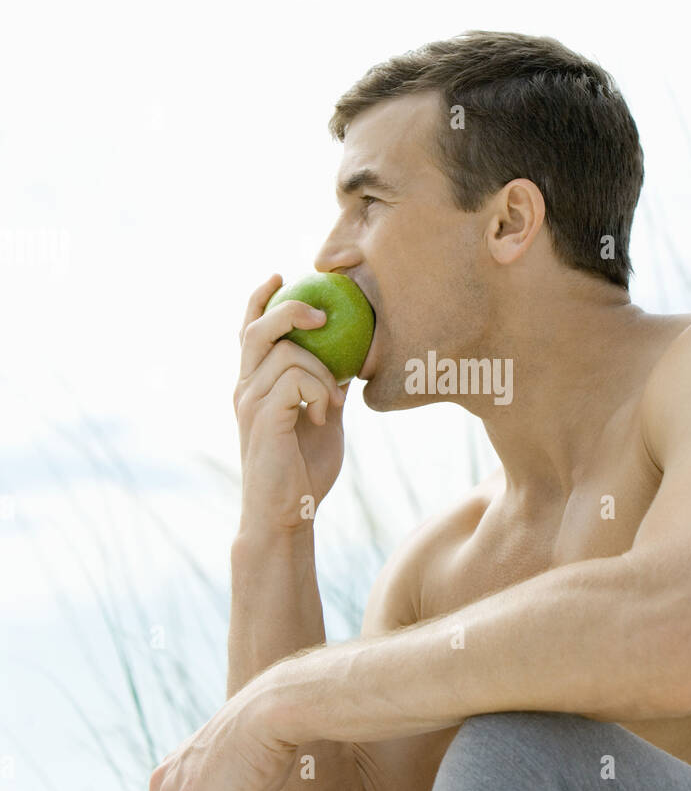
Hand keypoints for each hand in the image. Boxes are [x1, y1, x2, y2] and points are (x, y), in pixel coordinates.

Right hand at [234, 273, 348, 530]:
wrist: (286, 513)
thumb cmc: (305, 472)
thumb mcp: (324, 420)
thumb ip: (326, 388)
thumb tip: (346, 362)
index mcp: (253, 385)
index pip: (248, 331)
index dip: (259, 299)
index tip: (280, 277)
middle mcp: (244, 388)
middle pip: (257, 329)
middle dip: (289, 310)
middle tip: (323, 315)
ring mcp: (250, 402)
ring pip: (286, 354)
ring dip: (320, 371)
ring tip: (331, 404)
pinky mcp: (263, 417)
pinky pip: (295, 380)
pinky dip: (319, 390)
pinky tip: (325, 414)